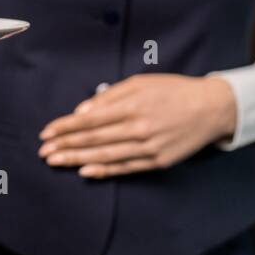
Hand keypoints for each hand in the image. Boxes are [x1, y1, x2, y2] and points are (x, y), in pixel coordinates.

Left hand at [37, 74, 236, 177]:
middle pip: (93, 139)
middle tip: (43, 151)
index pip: (90, 119)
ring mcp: (148, 147)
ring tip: (55, 162)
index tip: (46, 132)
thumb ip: (109, 97)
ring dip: (76, 160)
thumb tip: (81, 112)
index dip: (65, 127)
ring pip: (105, 156)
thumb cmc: (172, 91)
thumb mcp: (140, 83)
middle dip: (64, 145)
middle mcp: (139, 127)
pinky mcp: (157, 161)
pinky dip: (104, 170)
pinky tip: (85, 172)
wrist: (211, 108)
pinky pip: (125, 167)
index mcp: (132, 105)